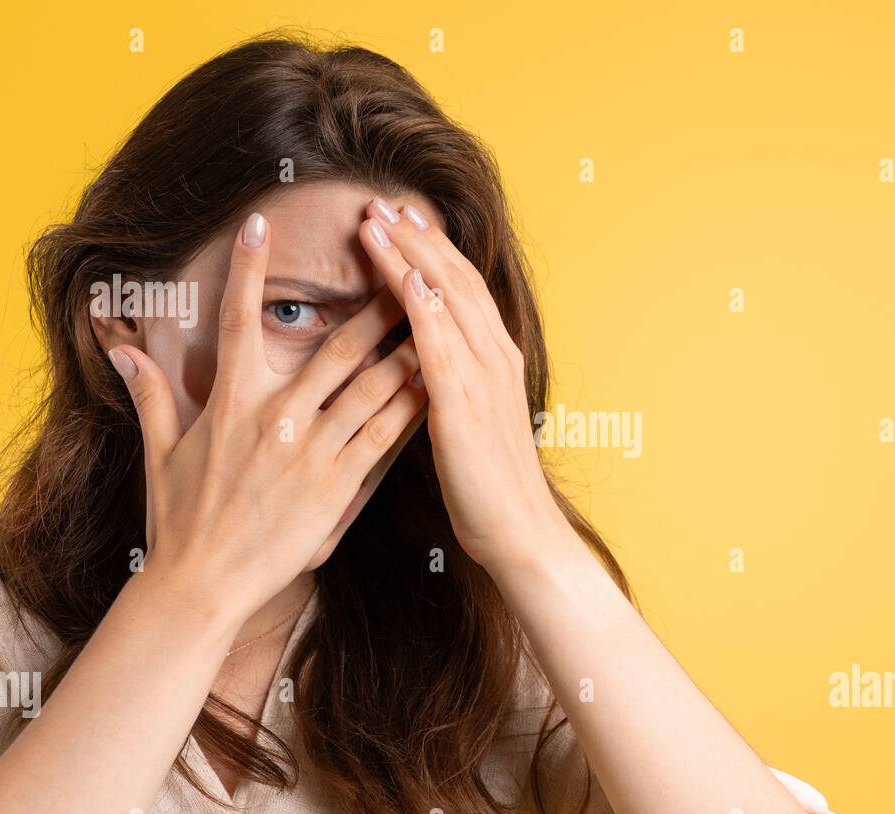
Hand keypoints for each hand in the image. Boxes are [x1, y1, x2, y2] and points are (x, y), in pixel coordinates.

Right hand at [108, 212, 426, 621]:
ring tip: (435, 318)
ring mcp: (312, 451)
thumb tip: (120, 347)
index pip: (237, 319)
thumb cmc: (180, 519)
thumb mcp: (160, 454)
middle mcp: (276, 418)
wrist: (203, 585)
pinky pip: (384, 437)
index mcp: (230, 403)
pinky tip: (433, 383)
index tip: (259, 223)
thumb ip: (151, 395)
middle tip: (399, 266)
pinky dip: (410, 407)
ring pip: (371, 386)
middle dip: (372, 304)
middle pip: (335, 347)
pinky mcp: (339, 485)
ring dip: (406, 348)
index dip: (247, 269)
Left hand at [357, 197, 574, 572]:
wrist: (519, 531)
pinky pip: (440, 343)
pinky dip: (422, 304)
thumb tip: (418, 366)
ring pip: (445, 298)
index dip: (430, 250)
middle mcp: (494, 357)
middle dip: (415, 237)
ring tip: (375, 221)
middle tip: (380, 201)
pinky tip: (401, 277)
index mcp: (495, 360)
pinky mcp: (465, 403)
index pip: (460, 288)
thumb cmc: (488, 487)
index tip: (399, 220)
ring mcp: (483, 376)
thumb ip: (449, 387)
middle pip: (454, 278)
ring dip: (409, 256)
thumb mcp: (470, 424)